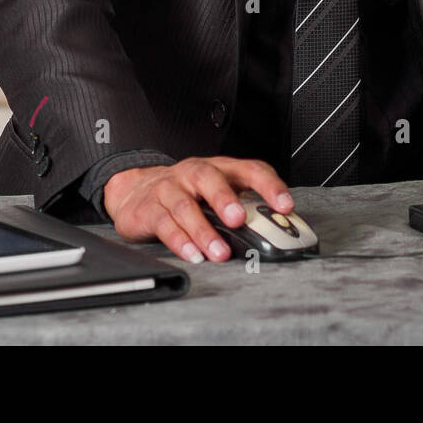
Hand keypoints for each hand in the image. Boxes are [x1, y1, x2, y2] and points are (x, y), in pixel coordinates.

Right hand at [102, 156, 294, 263]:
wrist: (136, 190)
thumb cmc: (187, 193)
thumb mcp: (215, 194)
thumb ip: (242, 207)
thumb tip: (274, 232)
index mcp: (219, 168)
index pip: (249, 169)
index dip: (269, 185)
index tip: (285, 205)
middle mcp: (193, 173)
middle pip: (209, 179)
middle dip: (225, 199)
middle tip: (239, 219)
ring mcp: (169, 188)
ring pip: (185, 205)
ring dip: (204, 231)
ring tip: (219, 252)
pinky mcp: (149, 208)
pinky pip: (164, 223)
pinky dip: (179, 241)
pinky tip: (192, 254)